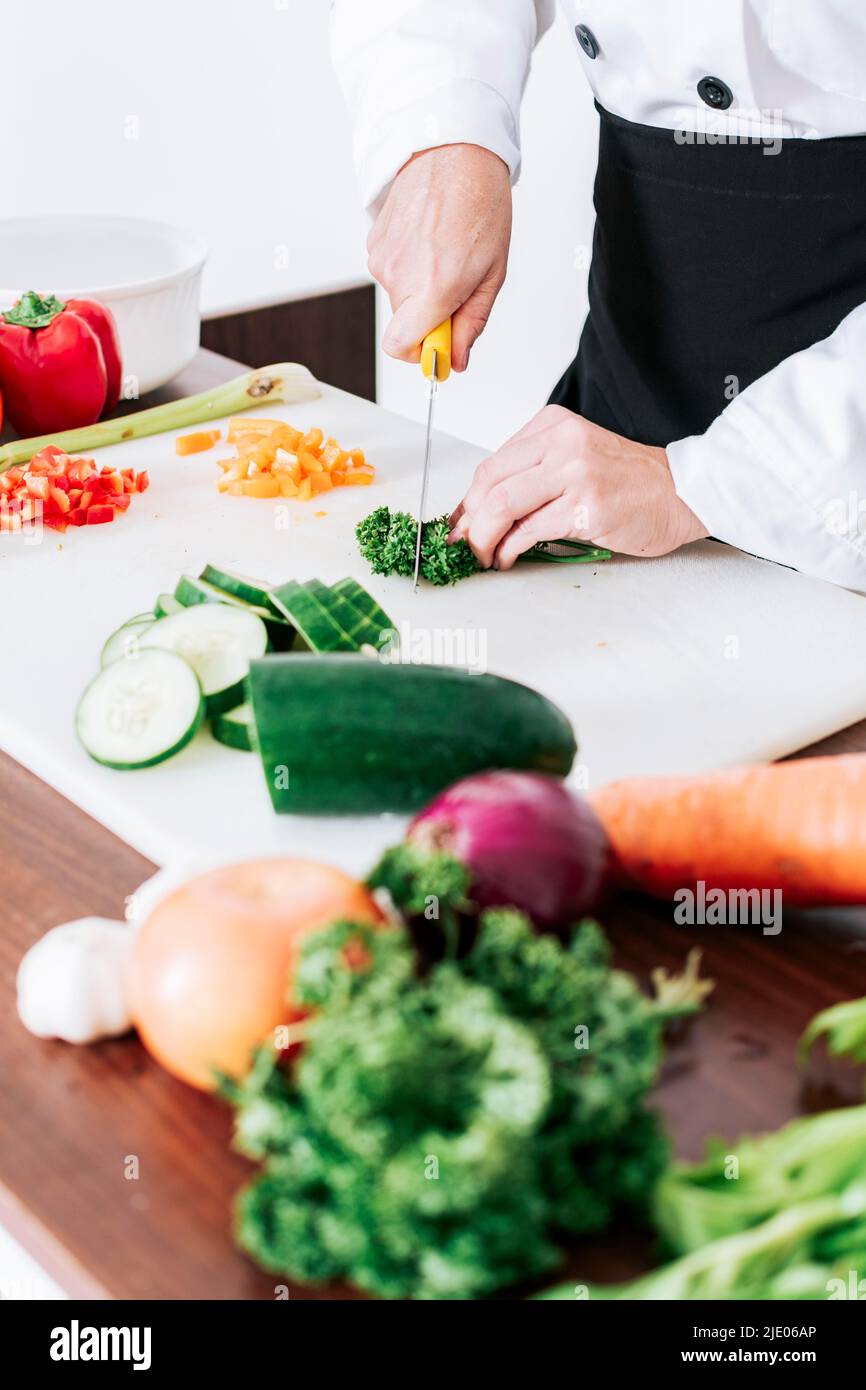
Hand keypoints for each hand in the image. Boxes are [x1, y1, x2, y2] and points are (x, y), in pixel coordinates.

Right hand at [368, 144, 511, 371]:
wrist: (454, 151)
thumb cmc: (479, 205)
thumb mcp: (492, 273)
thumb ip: (471, 323)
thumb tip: (455, 360)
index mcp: (433, 286)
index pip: (400, 347)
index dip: (421, 353)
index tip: (441, 345)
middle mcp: (399, 275)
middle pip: (405, 325)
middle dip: (430, 316)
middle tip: (458, 285)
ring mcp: (382, 257)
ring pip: (398, 297)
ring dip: (420, 288)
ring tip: (445, 252)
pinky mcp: (374, 242)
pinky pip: (392, 272)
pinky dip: (410, 266)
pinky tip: (429, 238)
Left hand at [450, 406, 708, 567]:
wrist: (683, 491)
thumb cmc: (631, 482)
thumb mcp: (576, 458)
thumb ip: (534, 474)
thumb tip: (482, 510)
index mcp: (554, 426)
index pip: (492, 464)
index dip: (467, 501)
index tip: (459, 524)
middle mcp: (562, 444)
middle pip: (488, 484)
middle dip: (469, 522)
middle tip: (466, 546)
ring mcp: (574, 474)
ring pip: (501, 506)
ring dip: (483, 539)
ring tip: (484, 556)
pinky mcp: (585, 507)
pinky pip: (528, 531)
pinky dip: (509, 550)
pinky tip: (508, 559)